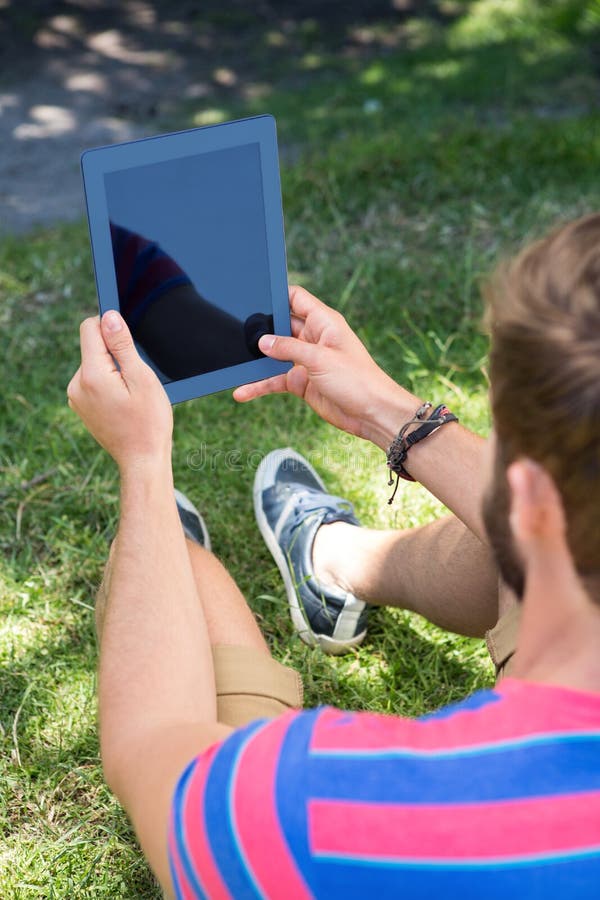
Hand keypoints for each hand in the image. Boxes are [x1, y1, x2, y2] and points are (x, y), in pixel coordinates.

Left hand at [67, 311, 172, 470]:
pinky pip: (92, 382)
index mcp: (91, 375)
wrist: (142, 460)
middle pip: (93, 347)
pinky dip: (108, 384)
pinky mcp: (80, 406)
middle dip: (115, 354)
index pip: (90, 328)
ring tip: (131, 395)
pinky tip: (123, 403)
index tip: (128, 337)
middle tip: (136, 379)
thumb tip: (109, 317)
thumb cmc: (149, 422)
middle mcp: (76, 385)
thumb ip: (122, 345)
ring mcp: (75, 398)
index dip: (111, 326)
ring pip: (94, 365)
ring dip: (112, 370)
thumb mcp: (142, 378)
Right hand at [233, 286, 416, 443]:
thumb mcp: (320, 359)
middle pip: (280, 325)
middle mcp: (313, 338)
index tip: (253, 293)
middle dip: (259, 329)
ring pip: (274, 355)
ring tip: (232, 362)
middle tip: (235, 331)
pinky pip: (275, 379)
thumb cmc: (357, 380)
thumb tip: (262, 341)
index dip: (276, 294)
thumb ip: (288, 348)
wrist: (371, 413)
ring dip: (256, 360)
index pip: (295, 298)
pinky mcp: (302, 382)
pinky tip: (243, 392)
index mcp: (324, 322)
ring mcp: (306, 360)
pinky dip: (260, 385)